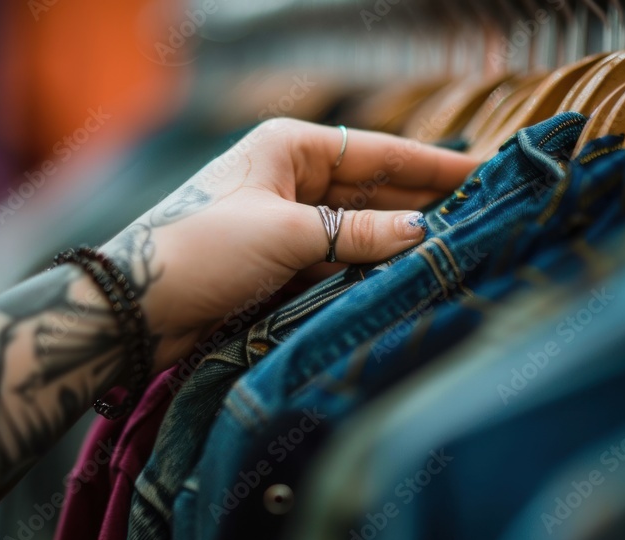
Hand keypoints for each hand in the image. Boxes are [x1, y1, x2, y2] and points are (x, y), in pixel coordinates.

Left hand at [101, 117, 476, 369]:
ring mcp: (287, 222)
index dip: (435, 164)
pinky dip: (368, 268)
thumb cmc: (203, 251)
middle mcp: (292, 178)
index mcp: (291, 148)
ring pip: (359, 227)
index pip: (379, 151)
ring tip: (456, 250)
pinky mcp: (280, 262)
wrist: (138, 307)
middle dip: (423, 202)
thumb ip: (358, 234)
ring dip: (398, 240)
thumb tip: (422, 233)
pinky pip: (338, 259)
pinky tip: (405, 277)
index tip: (487, 169)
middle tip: (483, 216)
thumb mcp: (287, 235)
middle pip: (374, 188)